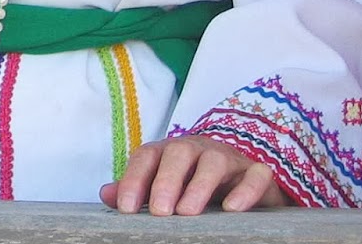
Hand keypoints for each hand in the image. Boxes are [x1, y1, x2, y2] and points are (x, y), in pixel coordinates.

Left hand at [100, 135, 291, 214]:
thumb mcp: (164, 186)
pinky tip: (232, 208)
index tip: (126, 208)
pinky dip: (245, 190)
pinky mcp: (256, 173)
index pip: (147, 157)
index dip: (134, 179)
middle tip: (159, 210)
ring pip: (214, 162)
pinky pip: (255, 175)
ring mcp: (228, 159)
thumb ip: (138, 189)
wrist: (241, 179)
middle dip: (166, 180)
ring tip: (187, 212)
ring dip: (199, 185)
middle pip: (179, 152)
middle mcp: (197, 150)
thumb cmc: (194, 183)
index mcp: (169, 152)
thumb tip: (106, 195)